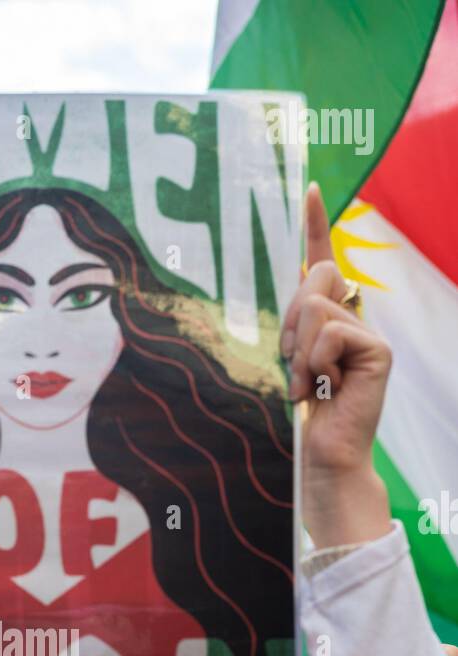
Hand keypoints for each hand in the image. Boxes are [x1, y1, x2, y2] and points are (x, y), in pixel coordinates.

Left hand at [281, 184, 392, 549]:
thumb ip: (302, 319)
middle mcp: (354, 317)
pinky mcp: (378, 350)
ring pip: (316, 308)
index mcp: (331, 315)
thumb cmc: (307, 409)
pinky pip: (331, 333)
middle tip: (298, 366)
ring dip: (301, 352)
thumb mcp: (295, 357)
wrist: (324, 451)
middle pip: (314, 278)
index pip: (323, 262)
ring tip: (311, 383)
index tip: (309, 189)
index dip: (316, 225)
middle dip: (292, 322)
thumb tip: (311, 277)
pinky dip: (317, 363)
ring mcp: (369, 333)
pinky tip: (327, 387)